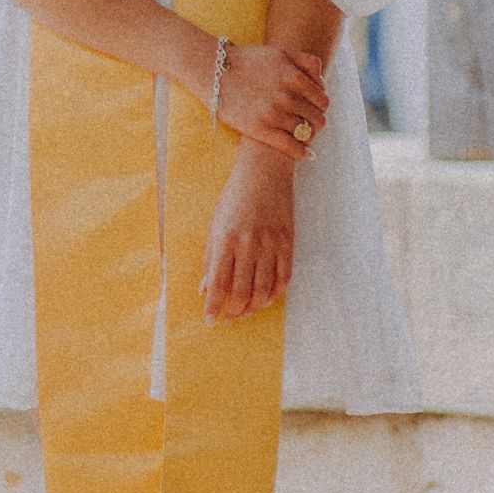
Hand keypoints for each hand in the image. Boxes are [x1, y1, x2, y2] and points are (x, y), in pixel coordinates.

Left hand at [204, 144, 294, 320]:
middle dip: (234, 312)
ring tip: (246, 312)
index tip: (211, 320)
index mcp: (225, 239)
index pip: (218, 283)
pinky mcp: (288, 243)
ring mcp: (270, 245)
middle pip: (241, 291)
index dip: (214, 306)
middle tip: (229, 319)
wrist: (265, 172)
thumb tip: (205, 289)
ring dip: (253, 307)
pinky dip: (275, 294)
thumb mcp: (216, 225)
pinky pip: (283, 278)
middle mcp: (248, 245)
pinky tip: (266, 299)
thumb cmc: (235, 197)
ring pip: (263, 289)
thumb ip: (211, 258)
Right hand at [216, 40, 329, 161]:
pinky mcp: (260, 129)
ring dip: (308, 136)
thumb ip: (307, 62)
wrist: (215, 72)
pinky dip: (302, 153)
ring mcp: (273, 114)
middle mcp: (286, 96)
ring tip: (303, 135)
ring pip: (305, 133)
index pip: (323, 101)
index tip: (315, 110)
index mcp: (293, 77)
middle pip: (317, 118)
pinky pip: (291, 147)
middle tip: (310, 123)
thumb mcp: (281, 53)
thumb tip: (323, 82)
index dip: (322, 107)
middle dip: (316, 122)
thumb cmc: (249, 61)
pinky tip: (308, 155)